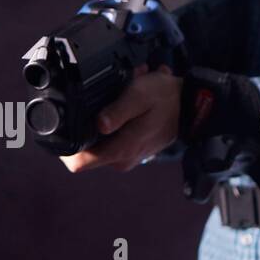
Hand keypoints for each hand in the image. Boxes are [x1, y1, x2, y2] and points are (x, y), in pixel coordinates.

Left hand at [60, 64, 182, 172]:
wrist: (195, 104)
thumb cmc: (169, 98)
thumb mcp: (139, 96)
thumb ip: (116, 112)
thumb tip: (97, 124)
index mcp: (120, 150)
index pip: (78, 163)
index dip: (64, 149)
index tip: (65, 127)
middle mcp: (123, 159)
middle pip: (87, 149)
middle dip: (89, 124)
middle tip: (102, 102)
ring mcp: (129, 156)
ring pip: (101, 142)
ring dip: (105, 119)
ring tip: (121, 97)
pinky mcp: (135, 149)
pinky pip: (116, 138)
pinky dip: (118, 121)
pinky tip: (130, 103)